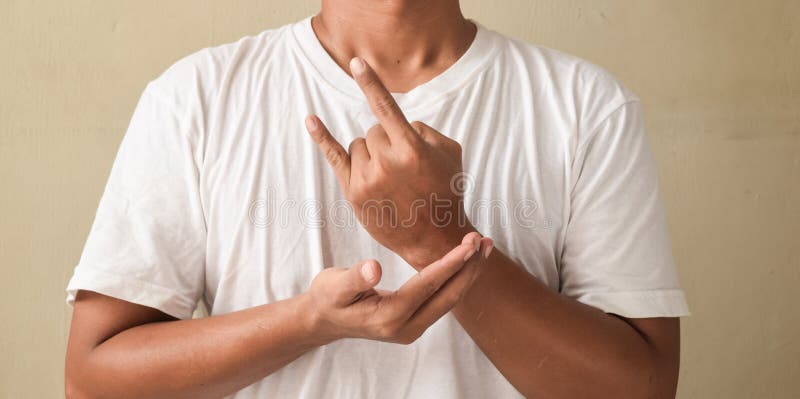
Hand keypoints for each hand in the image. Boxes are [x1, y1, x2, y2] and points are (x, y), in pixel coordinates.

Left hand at [305, 57, 475, 268]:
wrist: (435, 239)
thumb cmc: (445, 192)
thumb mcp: (450, 154)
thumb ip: (424, 130)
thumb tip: (398, 123)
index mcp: (412, 148)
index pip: (385, 107)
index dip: (370, 83)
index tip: (356, 62)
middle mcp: (386, 161)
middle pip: (373, 130)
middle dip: (386, 142)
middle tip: (403, 169)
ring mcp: (367, 178)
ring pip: (358, 145)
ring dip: (371, 153)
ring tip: (391, 180)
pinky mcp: (354, 193)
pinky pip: (334, 157)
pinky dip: (321, 137)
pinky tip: (310, 119)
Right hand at [305, 232, 491, 343]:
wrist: (324, 320)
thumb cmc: (328, 299)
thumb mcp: (334, 286)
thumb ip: (354, 278)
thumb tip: (373, 268)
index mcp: (388, 318)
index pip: (427, 287)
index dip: (450, 265)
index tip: (468, 245)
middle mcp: (406, 327)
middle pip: (447, 297)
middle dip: (468, 268)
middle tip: (482, 240)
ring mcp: (413, 327)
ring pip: (449, 299)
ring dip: (468, 273)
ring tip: (483, 246)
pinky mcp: (415, 321)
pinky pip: (443, 299)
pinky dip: (458, 278)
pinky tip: (467, 260)